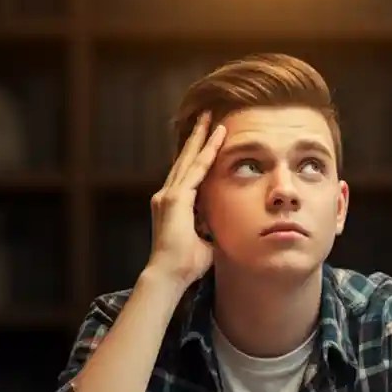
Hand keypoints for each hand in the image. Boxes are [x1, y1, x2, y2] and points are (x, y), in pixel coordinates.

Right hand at [145, 111, 226, 287]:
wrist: (168, 274)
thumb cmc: (185, 265)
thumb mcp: (204, 241)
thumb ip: (210, 229)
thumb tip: (224, 228)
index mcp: (173, 205)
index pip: (188, 174)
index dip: (198, 156)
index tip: (207, 141)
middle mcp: (167, 195)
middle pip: (184, 160)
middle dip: (196, 138)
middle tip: (206, 117)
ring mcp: (168, 195)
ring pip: (189, 159)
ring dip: (201, 138)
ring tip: (210, 119)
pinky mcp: (175, 198)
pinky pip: (195, 169)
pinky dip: (206, 152)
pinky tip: (216, 138)